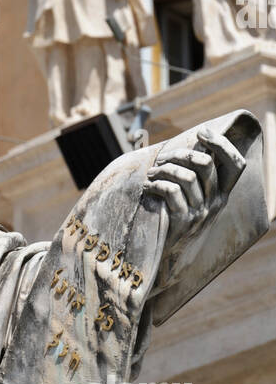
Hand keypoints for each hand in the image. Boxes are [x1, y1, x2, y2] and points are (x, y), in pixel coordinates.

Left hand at [143, 130, 245, 258]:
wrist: (164, 252)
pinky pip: (172, 192)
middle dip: (180, 154)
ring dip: (163, 170)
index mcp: (221, 193)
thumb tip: (193, 141)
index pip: (236, 164)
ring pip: (186, 177)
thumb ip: (195, 173)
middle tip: (161, 159)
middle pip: (205, 164)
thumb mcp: (191, 195)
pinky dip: (156, 184)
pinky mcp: (184, 221)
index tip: (203, 132)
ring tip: (151, 174)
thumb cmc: (173, 215)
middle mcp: (216, 202)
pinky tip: (147, 187)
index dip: (223, 145)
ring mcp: (201, 213)